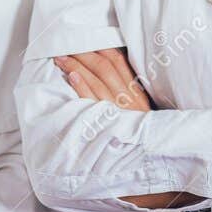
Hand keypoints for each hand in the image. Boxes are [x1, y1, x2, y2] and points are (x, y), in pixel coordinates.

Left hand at [57, 48, 192, 208]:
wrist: (151, 170)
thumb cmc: (142, 143)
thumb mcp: (141, 115)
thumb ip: (129, 96)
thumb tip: (109, 75)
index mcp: (139, 94)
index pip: (119, 62)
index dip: (100, 49)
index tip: (85, 41)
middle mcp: (131, 100)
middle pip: (106, 67)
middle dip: (84, 53)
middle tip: (65, 46)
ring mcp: (120, 111)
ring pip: (98, 80)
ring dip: (77, 65)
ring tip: (61, 58)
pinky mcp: (109, 125)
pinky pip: (94, 101)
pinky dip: (82, 85)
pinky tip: (71, 75)